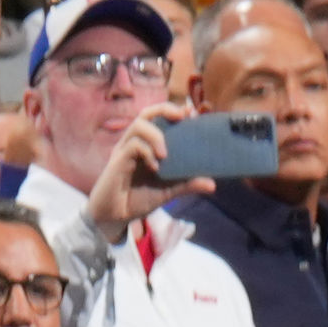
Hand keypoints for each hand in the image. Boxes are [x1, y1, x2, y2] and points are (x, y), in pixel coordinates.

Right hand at [87, 102, 210, 232]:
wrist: (114, 217)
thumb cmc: (138, 199)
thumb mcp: (168, 191)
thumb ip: (187, 184)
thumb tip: (213, 184)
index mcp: (147, 146)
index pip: (158, 119)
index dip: (174, 112)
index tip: (192, 113)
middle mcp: (135, 143)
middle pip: (146, 114)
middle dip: (165, 109)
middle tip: (182, 117)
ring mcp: (124, 151)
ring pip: (138, 125)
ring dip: (156, 135)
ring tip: (166, 155)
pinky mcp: (117, 161)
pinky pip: (132, 146)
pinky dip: (147, 152)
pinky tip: (155, 168)